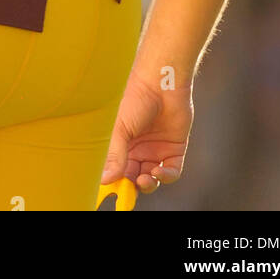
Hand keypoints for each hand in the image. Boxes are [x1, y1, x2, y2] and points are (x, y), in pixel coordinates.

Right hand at [102, 71, 192, 194]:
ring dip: (149, 184)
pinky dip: (166, 176)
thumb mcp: (119, 129)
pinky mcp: (173, 149)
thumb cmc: (134, 100)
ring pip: (151, 179)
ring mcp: (155, 150)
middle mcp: (136, 149)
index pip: (114, 169)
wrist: (160, 83)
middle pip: (132, 178)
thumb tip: (106, 179)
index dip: (112, 183)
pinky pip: (171, 172)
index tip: (109, 194)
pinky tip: (160, 171)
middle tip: (128, 191)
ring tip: (146, 179)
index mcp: (118, 143)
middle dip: (130, 187)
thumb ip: (115, 155)